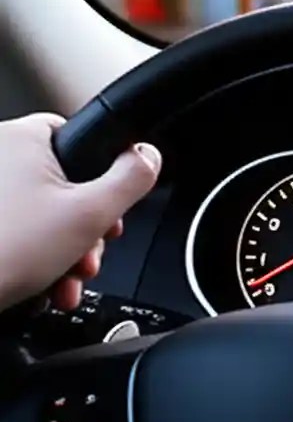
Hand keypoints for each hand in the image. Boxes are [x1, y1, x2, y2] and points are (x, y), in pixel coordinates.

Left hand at [0, 114, 161, 311]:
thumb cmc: (5, 252)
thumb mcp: (92, 214)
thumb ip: (132, 179)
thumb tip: (148, 156)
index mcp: (21, 139)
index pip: (80, 137)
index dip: (107, 176)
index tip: (110, 209)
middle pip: (65, 185)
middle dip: (86, 230)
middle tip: (88, 254)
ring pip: (43, 214)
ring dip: (66, 252)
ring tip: (66, 280)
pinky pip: (18, 230)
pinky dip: (36, 257)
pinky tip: (44, 284)